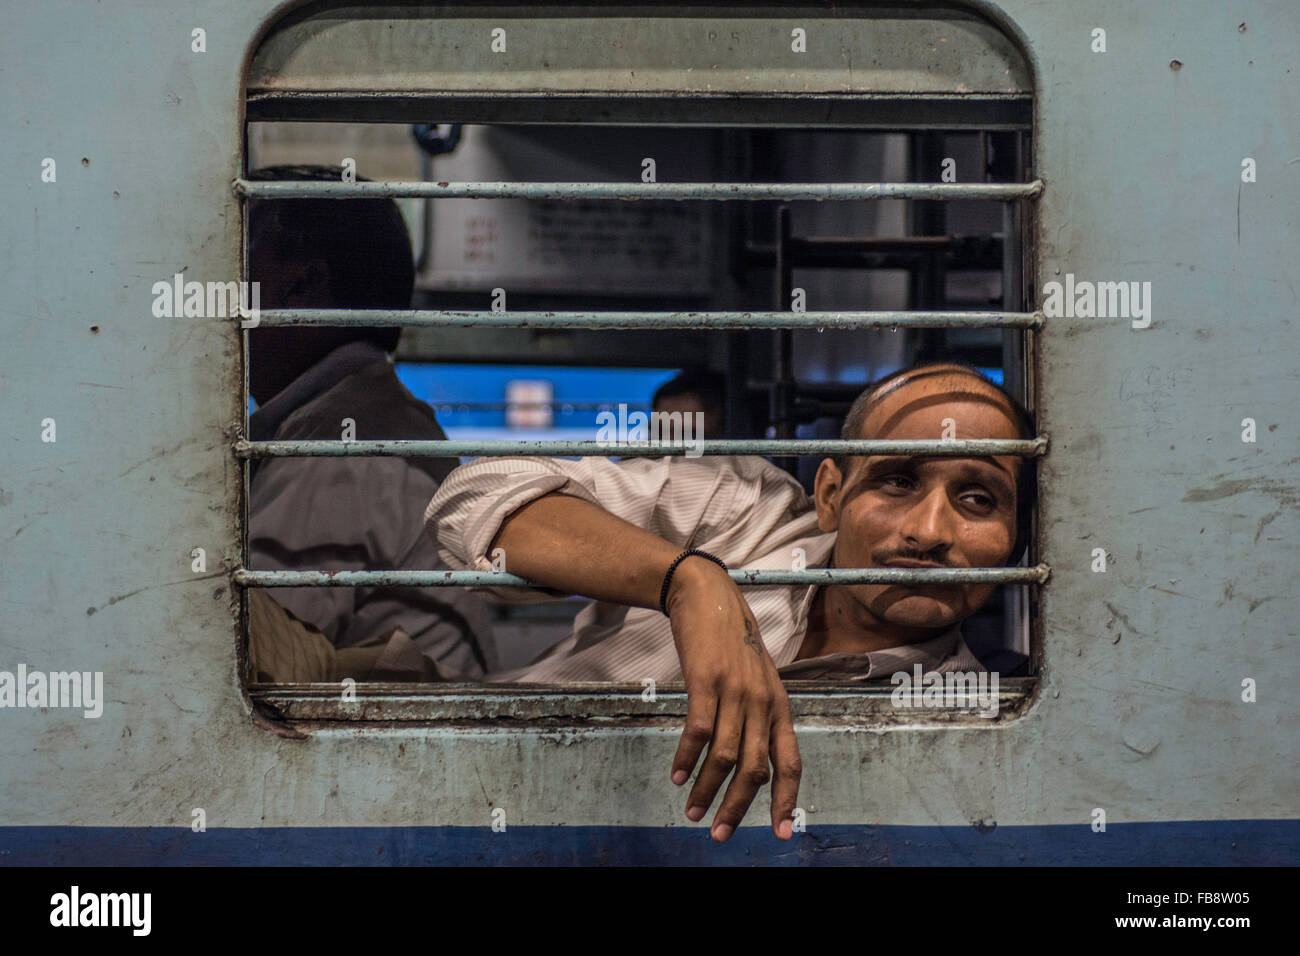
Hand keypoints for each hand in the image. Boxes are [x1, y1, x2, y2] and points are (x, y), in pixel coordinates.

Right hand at [664, 556, 800, 842]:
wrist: (709, 597)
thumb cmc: (733, 642)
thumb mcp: (758, 681)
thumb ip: (761, 721)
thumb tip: (758, 769)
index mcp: (780, 706)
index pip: (790, 762)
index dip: (786, 801)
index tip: (782, 833)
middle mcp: (763, 703)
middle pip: (755, 769)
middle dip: (738, 808)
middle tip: (719, 833)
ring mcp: (735, 691)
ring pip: (725, 757)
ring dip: (706, 789)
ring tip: (692, 811)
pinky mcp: (706, 681)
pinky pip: (697, 732)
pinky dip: (686, 758)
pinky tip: (676, 775)